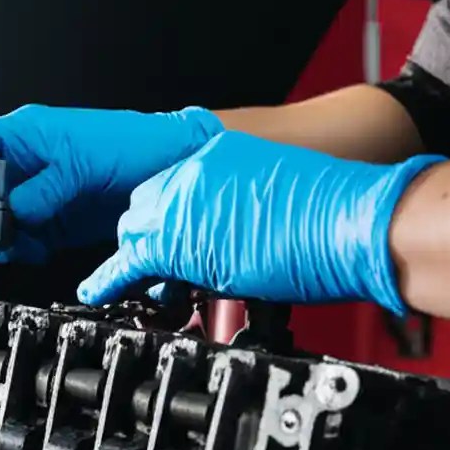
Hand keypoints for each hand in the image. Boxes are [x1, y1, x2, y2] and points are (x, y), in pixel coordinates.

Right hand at [0, 104, 222, 262]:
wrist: (171, 166)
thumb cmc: (131, 144)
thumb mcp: (82, 163)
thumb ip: (45, 189)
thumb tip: (12, 211)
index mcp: (25, 134)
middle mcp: (27, 163)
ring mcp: (39, 193)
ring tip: (1, 251)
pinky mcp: (54, 220)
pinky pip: (23, 239)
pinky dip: (21, 250)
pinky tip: (31, 253)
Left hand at [77, 131, 444, 314]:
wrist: (353, 221)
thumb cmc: (336, 214)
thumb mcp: (279, 197)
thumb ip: (243, 211)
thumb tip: (235, 240)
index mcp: (219, 156)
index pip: (169, 189)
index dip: (166, 222)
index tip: (170, 243)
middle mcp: (193, 172)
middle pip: (143, 209)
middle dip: (147, 242)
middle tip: (161, 273)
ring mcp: (182, 203)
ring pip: (134, 235)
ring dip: (137, 265)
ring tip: (148, 291)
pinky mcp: (177, 241)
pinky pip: (127, 262)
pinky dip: (107, 280)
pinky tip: (96, 293)